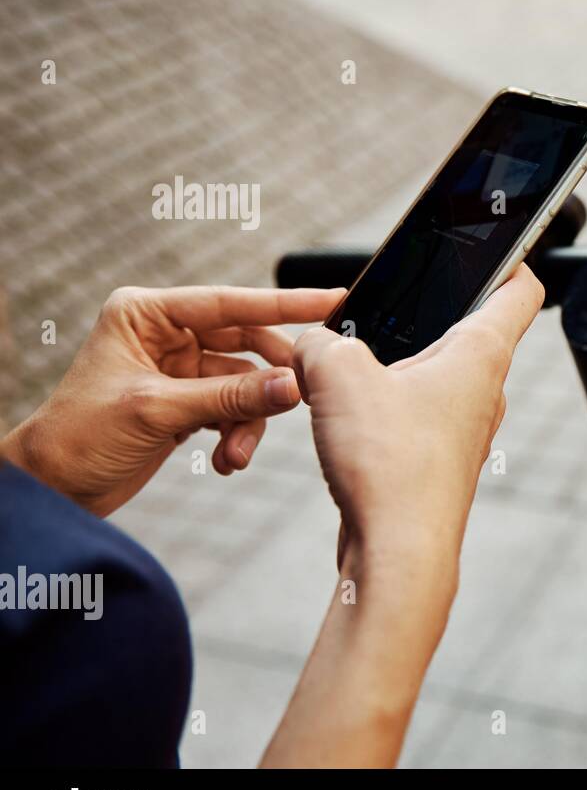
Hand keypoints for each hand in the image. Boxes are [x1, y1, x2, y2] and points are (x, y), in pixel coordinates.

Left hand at [1, 285, 343, 516]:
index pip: (229, 302)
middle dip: (269, 379)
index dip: (284, 303)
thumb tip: (292, 386)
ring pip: (245, 383)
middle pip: (246, 343)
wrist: (53, 490)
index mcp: (146, 314)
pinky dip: (237, 434)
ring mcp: (179, 369)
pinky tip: (227, 459)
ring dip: (249, 420)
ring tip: (237, 453)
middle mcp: (166, 334)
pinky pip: (235, 409)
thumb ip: (231, 398)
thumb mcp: (159, 412)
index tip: (331, 299)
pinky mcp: (187, 402)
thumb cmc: (79, 437)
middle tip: (301, 396)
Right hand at [262, 266, 543, 767]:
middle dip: (428, 315)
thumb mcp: (337, 376)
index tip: (492, 245)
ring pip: (436, 380)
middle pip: (470, 332)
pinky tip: (344, 419)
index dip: (510, 260)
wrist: (397, 557)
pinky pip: (413, 419)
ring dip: (398, 368)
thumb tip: (312, 345)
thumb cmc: (390, 468)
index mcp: (481, 355)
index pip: (520, 291)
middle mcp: (483, 392)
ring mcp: (463, 431)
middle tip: (386, 305)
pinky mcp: (436, 463)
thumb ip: (321, 343)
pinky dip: (384, 410)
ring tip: (351, 366)